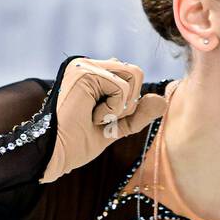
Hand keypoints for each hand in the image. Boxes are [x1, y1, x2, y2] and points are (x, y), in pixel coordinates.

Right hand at [39, 57, 168, 183]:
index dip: (128, 104)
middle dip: (128, 104)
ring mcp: (85, 65)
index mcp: (94, 74)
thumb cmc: (78, 143)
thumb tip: (162, 100)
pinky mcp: (84, 72)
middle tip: (102, 118)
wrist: (57, 154)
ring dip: (119, 107)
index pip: (133, 77)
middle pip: (136, 73)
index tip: (104, 120)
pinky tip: (91, 116)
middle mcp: (88, 65)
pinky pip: (121, 87)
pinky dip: (111, 108)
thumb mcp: (118, 127)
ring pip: (132, 77)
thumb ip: (139, 114)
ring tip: (95, 117)